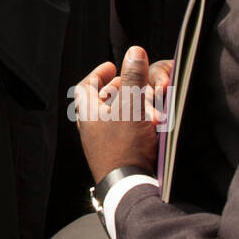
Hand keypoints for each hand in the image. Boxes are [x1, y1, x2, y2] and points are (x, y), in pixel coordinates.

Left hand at [74, 46, 158, 182]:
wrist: (128, 187)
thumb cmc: (125, 146)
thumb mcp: (130, 106)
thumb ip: (133, 78)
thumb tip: (135, 52)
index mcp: (88, 113)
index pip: (86, 87)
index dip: (98, 73)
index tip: (112, 66)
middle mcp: (92, 128)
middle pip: (102, 100)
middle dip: (120, 88)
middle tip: (134, 83)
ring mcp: (103, 143)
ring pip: (116, 116)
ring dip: (132, 106)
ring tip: (148, 102)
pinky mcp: (117, 155)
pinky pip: (125, 133)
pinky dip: (137, 124)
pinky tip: (152, 124)